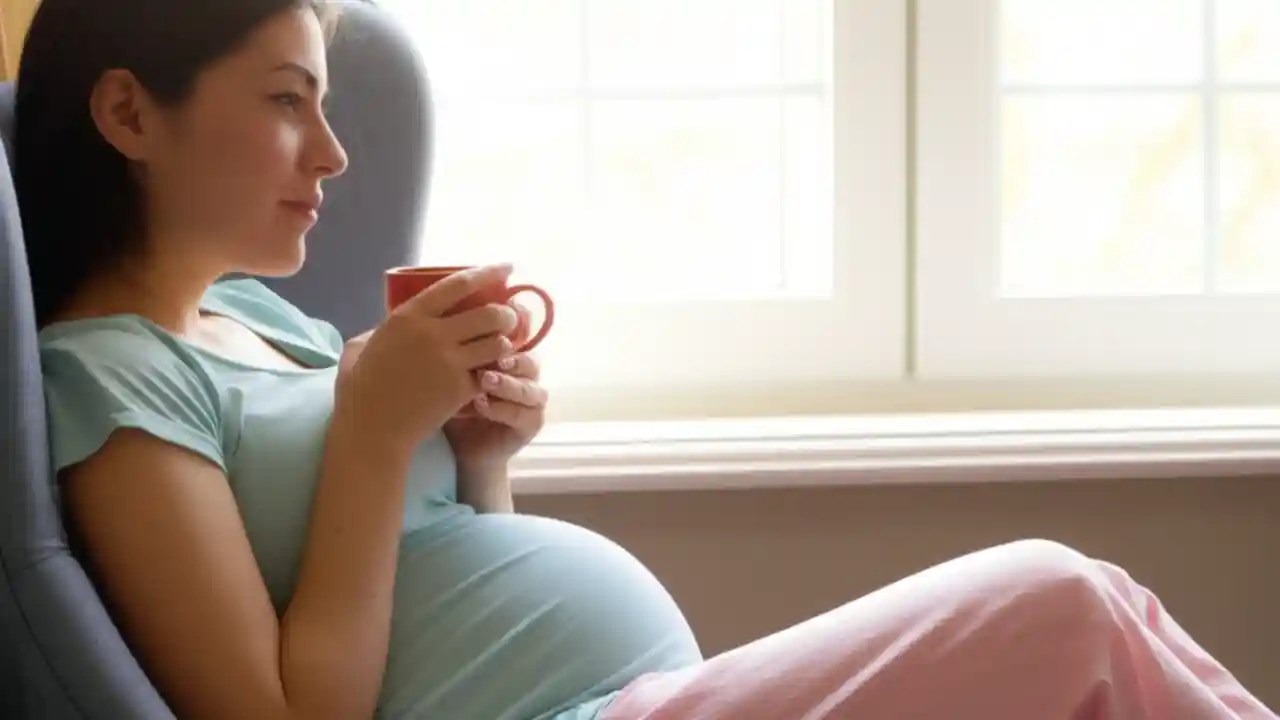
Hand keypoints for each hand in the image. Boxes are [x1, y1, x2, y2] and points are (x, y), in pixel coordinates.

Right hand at [335, 264, 518, 457]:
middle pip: (489, 314)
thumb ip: (382, 328)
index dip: (487, 273)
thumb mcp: (361, 345)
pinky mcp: (460, 389)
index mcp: (409, 317)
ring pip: (498, 343)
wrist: (371, 430)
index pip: (458, 284)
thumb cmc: (359, 389)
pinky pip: (490, 373)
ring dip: (506, 344)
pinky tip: (494, 375)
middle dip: (507, 314)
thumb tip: (396, 322)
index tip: (506, 268)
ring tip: (503, 347)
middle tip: (510, 318)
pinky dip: (495, 373)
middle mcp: (434, 334)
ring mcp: (450, 362)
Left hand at [443, 302, 547, 472]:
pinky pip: (525, 413)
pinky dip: (504, 407)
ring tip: (485, 379)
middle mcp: (523, 373)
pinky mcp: (530, 423)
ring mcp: (530, 398)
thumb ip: (442, 342)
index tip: (493, 311)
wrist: (457, 447)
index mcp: (506, 353)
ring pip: (530, 384)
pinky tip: (482, 404)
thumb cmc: (448, 403)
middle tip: (491, 350)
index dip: (513, 319)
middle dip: (510, 351)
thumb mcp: (442, 369)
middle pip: (528, 354)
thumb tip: (421, 310)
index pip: (517, 331)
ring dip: (508, 381)